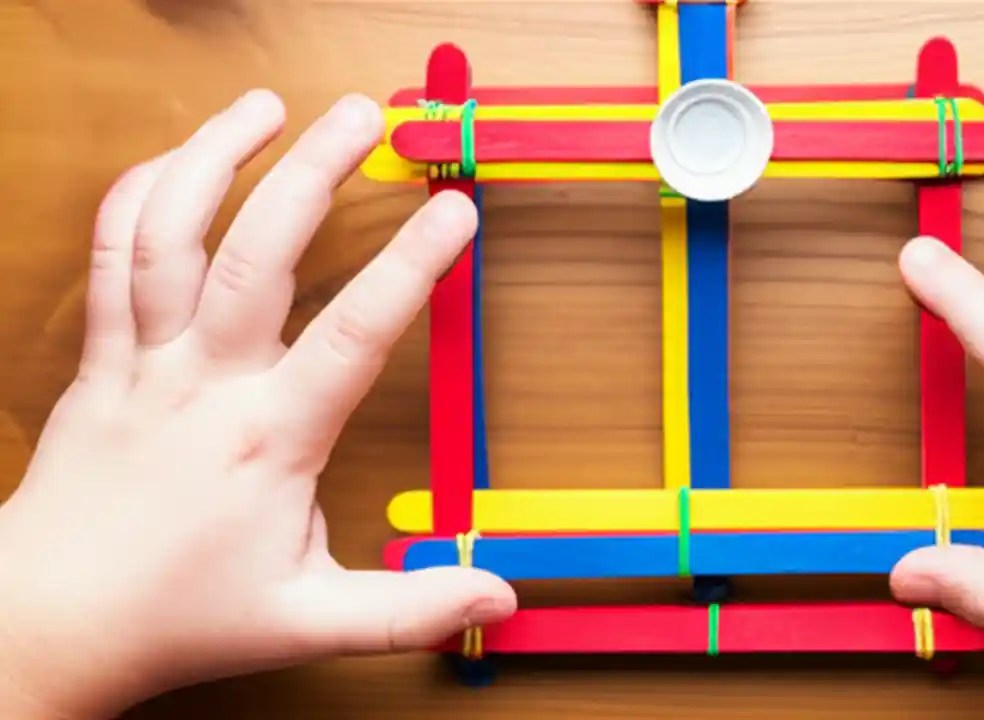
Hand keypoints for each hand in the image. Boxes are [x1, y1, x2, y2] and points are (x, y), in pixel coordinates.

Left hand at [0, 90, 514, 718]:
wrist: (48, 623)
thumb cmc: (178, 617)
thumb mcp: (307, 622)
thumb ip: (407, 609)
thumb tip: (498, 601)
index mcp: (267, 440)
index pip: (352, 335)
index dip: (410, 266)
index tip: (454, 211)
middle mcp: (202, 385)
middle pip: (258, 255)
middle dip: (313, 173)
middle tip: (362, 117)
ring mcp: (142, 364)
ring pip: (169, 236)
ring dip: (214, 158)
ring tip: (265, 108)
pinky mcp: (99, 360)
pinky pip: (111, 258)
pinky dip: (140, 197)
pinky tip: (178, 162)